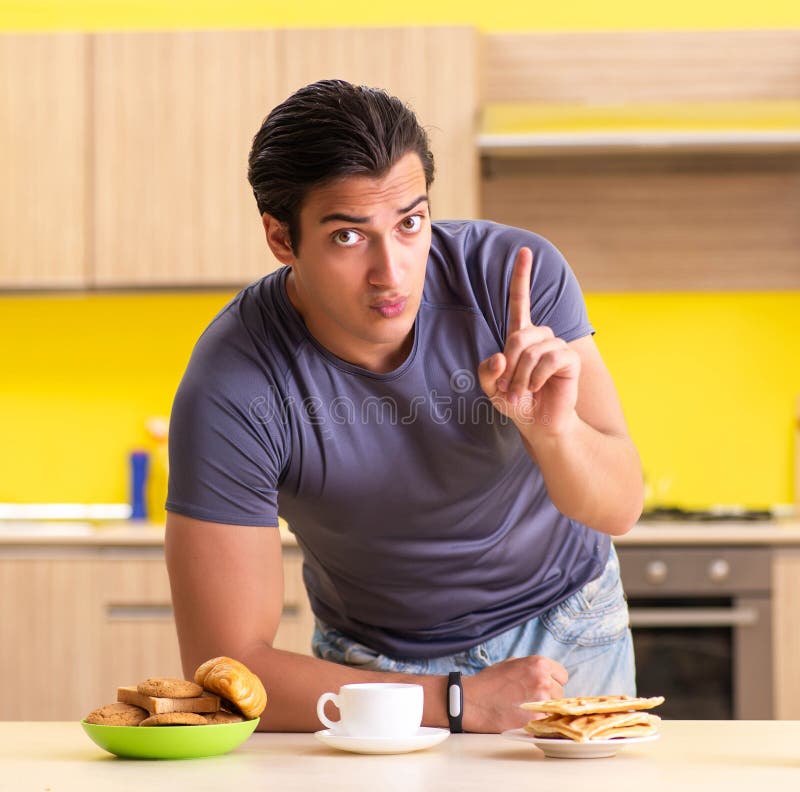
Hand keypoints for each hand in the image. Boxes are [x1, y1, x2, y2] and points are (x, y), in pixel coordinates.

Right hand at [461, 655, 567, 732]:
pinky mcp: (535, 720)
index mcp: (539, 664)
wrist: (473, 700)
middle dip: (549, 696)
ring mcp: (540, 702)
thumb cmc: (490, 680)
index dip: (553, 680)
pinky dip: (538, 720)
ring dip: (544, 709)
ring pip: (554, 708)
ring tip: (526, 708)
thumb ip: (533, 667)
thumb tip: (547, 674)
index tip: (544, 685)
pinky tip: (524, 717)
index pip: (562, 675)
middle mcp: (543, 681)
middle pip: (560, 692)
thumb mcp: (513, 663)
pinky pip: (546, 721)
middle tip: (531, 698)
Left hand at [477, 247, 580, 436]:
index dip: (522, 277)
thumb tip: (501, 356)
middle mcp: (540, 337)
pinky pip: (549, 359)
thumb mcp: (491, 388)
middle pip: (518, 336)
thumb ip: (486, 371)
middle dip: (510, 365)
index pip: (520, 302)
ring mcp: (556, 346)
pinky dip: (537, 377)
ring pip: (533, 350)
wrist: (540, 424)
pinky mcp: (569, 359)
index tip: (525, 251)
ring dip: (522, 376)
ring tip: (523, 392)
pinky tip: (538, 388)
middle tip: (509, 387)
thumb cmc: (517, 403)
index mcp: (520, 337)